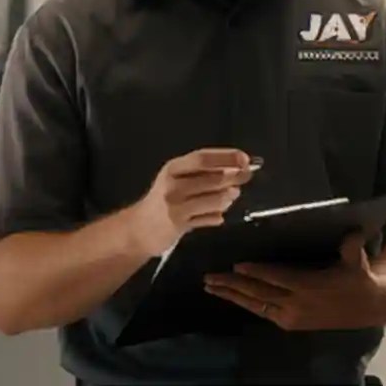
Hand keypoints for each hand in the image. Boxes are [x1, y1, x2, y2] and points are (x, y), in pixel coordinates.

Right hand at [131, 148, 254, 257]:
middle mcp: (173, 185)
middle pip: (211, 179)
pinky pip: (208, 219)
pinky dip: (217, 216)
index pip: (202, 158)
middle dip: (234, 176)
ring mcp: (175, 206)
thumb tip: (238, 166)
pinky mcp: (179, 225)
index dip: (226, 157)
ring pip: (213, 200)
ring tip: (232, 196)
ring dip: (228, 197)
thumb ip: (203, 172)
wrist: (139, 228)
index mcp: (173, 168)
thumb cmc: (163, 199)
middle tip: (246, 175)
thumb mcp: (178, 179)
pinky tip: (218, 216)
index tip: (244, 158)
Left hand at [204, 233, 385, 331]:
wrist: (366, 307)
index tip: (237, 265)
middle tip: (210, 277)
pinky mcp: (289, 323)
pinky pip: (262, 312)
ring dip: (232, 296)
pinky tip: (231, 296)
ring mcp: (291, 316)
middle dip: (232, 285)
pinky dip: (245, 304)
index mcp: (310, 286)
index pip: (277, 278)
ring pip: (256, 305)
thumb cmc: (358, 277)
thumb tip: (352, 230)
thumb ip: (352, 246)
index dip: (256, 272)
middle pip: (259, 293)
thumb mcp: (357, 261)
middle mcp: (296, 304)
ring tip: (210, 287)